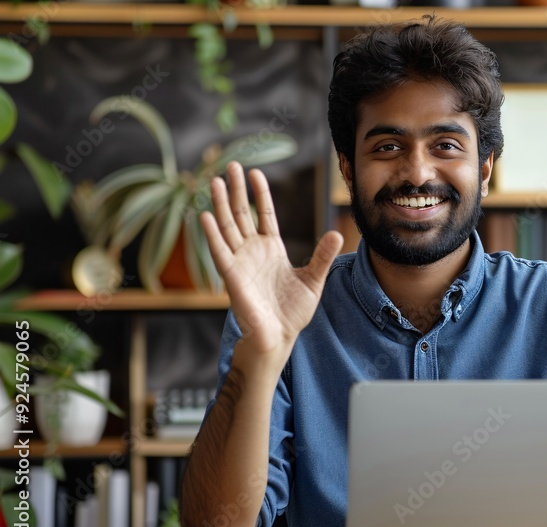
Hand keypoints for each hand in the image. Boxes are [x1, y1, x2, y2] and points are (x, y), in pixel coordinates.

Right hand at [201, 162, 342, 356]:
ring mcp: (240, 262)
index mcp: (272, 249)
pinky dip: (211, 234)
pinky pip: (219, 251)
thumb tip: (337, 233)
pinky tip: (205, 215)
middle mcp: (253, 251)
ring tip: (213, 181)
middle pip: (241, 214)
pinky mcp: (231, 277)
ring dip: (219, 204)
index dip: (259, 194)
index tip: (255, 172)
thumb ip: (322, 256)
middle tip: (229, 165)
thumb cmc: (293, 311)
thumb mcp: (314, 279)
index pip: (263, 214)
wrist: (280, 336)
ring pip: (227, 227)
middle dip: (235, 190)